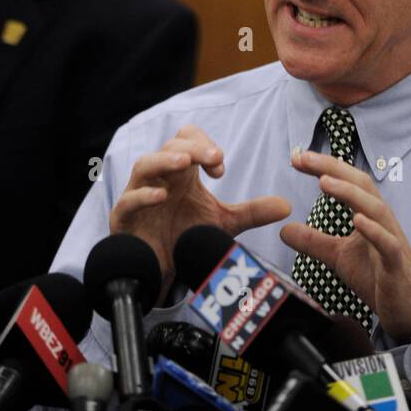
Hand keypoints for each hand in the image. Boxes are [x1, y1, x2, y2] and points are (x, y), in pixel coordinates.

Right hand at [110, 124, 290, 296]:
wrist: (162, 272)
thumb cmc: (185, 235)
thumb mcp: (224, 222)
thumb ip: (252, 212)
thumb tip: (287, 206)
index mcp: (181, 171)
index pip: (188, 138)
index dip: (204, 145)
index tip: (221, 168)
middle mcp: (159, 177)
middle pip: (170, 146)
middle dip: (193, 148)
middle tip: (215, 159)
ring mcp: (139, 195)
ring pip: (144, 165)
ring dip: (164, 159)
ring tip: (184, 161)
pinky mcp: (124, 218)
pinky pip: (128, 200)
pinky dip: (142, 195)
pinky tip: (159, 196)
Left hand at [280, 150, 410, 341]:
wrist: (409, 309)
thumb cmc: (377, 277)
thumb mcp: (339, 257)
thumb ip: (313, 241)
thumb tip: (283, 229)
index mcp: (368, 215)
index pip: (346, 182)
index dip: (324, 167)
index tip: (297, 156)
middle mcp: (381, 220)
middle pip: (361, 184)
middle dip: (333, 168)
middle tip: (304, 157)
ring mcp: (391, 240)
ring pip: (376, 208)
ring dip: (350, 193)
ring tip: (324, 182)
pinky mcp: (396, 265)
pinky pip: (388, 244)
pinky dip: (374, 231)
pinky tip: (358, 220)